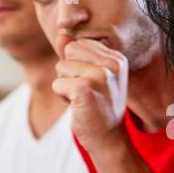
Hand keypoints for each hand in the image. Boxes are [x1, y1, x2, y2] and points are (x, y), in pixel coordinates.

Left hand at [53, 38, 128, 153]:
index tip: (90, 83)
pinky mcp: (86, 88)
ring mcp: (101, 75)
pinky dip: (62, 97)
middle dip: (68, 73)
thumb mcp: (89, 75)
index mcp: (116, 57)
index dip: (76, 65)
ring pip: (61, 67)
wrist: (108, 138)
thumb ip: (74, 54)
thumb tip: (62, 33)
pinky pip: (57, 84)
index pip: (77, 44)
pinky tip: (77, 106)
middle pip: (68, 52)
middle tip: (84, 92)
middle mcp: (112, 63)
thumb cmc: (97, 106)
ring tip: (82, 99)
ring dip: (65, 86)